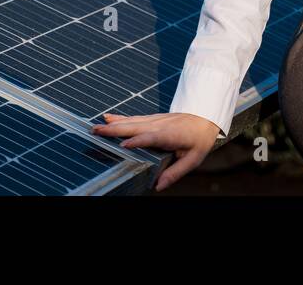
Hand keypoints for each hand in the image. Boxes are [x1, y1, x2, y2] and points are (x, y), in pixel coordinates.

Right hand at [91, 112, 220, 191]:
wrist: (205, 117)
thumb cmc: (200, 138)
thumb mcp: (193, 159)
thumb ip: (175, 173)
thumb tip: (159, 186)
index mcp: (168, 135)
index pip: (150, 138)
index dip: (137, 141)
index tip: (123, 146)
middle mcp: (158, 125)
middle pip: (134, 127)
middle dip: (115, 130)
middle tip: (97, 132)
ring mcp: (154, 120)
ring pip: (131, 121)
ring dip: (113, 124)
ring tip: (97, 126)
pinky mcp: (152, 118)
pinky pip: (134, 118)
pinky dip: (120, 117)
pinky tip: (108, 117)